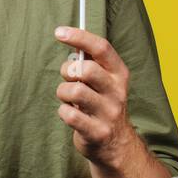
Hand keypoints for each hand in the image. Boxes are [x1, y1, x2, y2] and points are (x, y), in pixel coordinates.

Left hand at [53, 26, 137, 164]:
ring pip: (75, 91)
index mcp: (119, 74)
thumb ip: (89, 61)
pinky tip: (69, 113)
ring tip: (68, 99)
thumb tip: (71, 38)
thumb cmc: (102, 104)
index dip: (79, 37)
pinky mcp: (97, 132)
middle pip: (87, 69)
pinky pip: (70, 115)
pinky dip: (63, 112)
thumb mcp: (103, 80)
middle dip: (68, 71)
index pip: (102, 48)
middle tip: (68, 78)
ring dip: (63, 93)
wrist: (116, 145)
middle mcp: (117, 91)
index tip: (59, 32)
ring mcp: (109, 113)